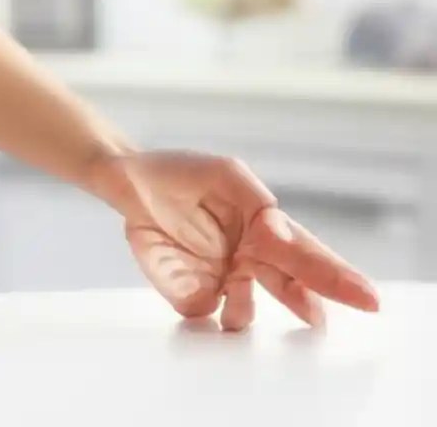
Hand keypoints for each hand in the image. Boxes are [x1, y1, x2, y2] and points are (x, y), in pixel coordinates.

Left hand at [88, 151, 379, 330]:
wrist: (129, 179)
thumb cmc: (182, 172)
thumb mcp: (224, 173)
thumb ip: (254, 199)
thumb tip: (276, 230)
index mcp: (264, 230)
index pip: (306, 255)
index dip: (336, 278)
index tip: (369, 300)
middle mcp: (246, 259)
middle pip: (285, 288)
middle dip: (306, 306)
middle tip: (322, 326)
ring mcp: (216, 277)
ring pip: (242, 309)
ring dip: (242, 308)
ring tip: (232, 303)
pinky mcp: (182, 288)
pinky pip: (196, 305)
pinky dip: (198, 302)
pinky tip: (196, 293)